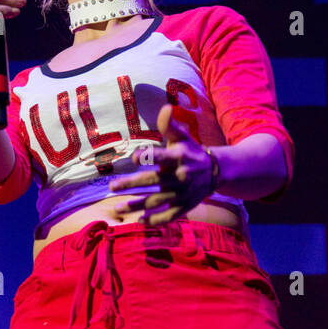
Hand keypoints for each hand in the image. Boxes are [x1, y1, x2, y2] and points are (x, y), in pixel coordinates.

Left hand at [108, 104, 216, 226]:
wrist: (216, 171)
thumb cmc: (191, 152)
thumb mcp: (182, 137)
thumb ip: (169, 125)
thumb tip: (165, 107)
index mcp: (178, 157)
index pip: (162, 157)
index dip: (149, 157)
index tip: (135, 158)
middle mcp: (180, 176)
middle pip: (153, 181)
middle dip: (131, 184)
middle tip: (112, 186)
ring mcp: (182, 194)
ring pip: (156, 201)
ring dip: (136, 205)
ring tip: (118, 207)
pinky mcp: (184, 207)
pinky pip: (168, 216)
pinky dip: (155, 220)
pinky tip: (139, 221)